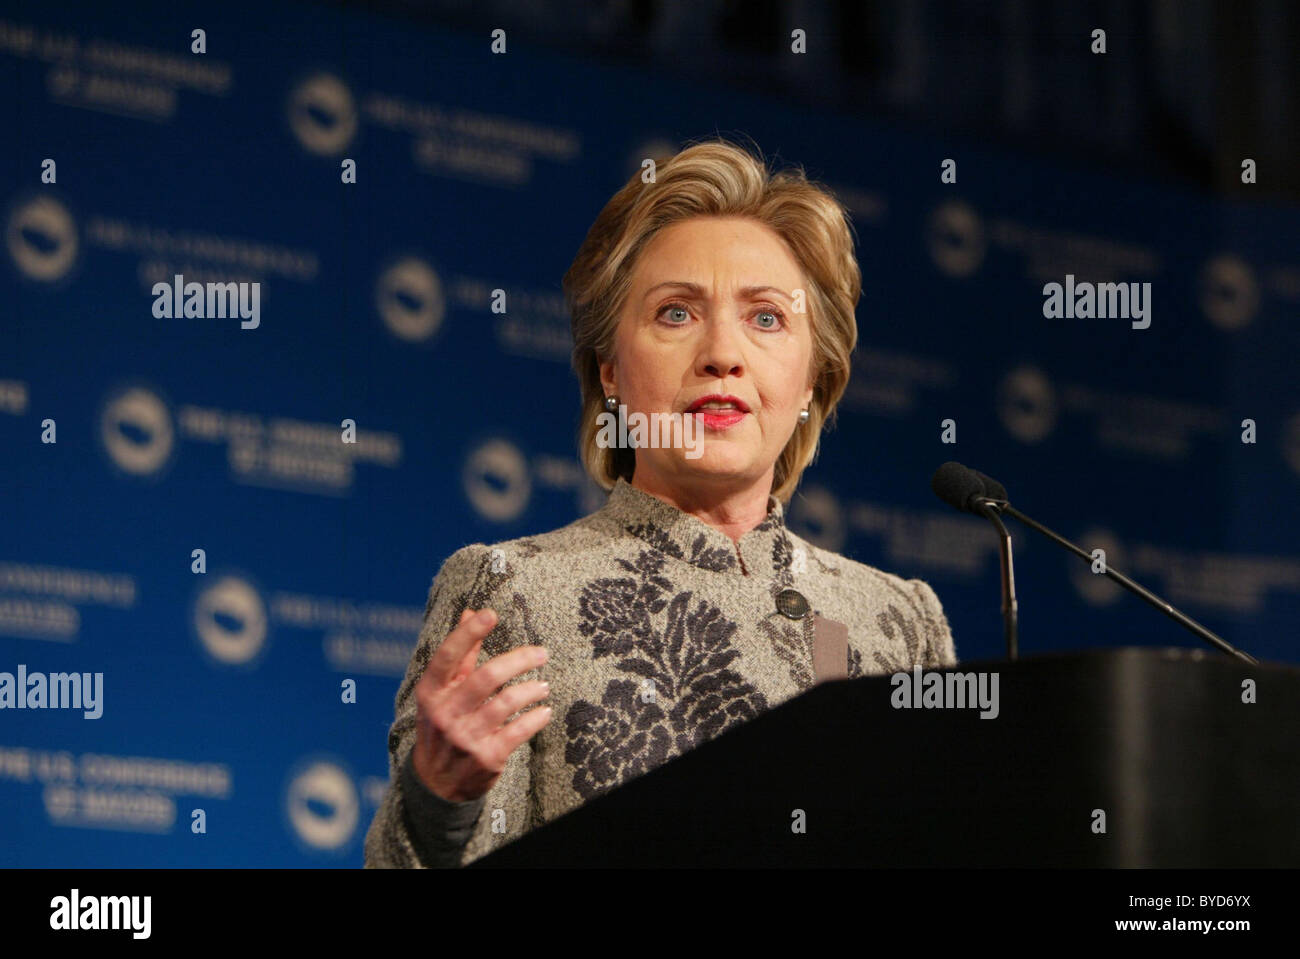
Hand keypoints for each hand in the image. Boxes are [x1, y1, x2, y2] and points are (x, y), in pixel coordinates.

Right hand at [410, 607, 550, 802]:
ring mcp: (465, 737)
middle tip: (541, 653)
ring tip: (543, 685)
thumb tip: (470, 611)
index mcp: (431, 692)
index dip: (468, 633)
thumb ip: (459, 653)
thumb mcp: (441, 692)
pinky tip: (544, 711)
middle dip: (519, 660)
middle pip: (487, 676)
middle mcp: (445, 713)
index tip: (491, 613)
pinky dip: (536, 718)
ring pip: (507, 702)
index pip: (447, 656)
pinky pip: (519, 731)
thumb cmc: (442, 724)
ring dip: (532, 689)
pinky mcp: (486, 757)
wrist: (436, 783)